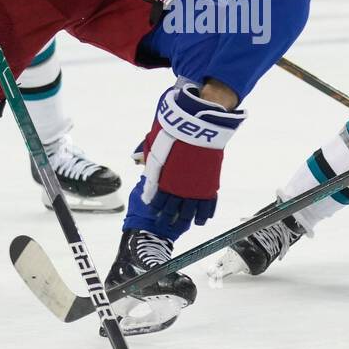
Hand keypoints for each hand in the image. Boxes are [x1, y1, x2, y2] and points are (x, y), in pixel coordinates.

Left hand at [139, 83, 245, 228]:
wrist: (201, 125)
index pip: (158, 199)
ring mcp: (196, 188)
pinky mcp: (211, 184)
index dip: (155, 206)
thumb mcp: (158, 144)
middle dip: (168, 217)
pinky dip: (205, 213)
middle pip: (173, 209)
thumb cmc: (177, 132)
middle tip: (166, 223)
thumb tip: (138, 162)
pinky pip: (208, 204)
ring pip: (191, 211)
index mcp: (166, 179)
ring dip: (187, 219)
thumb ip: (150, 158)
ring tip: (186, 223)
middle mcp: (180, 187)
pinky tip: (203, 219)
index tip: (154, 211)